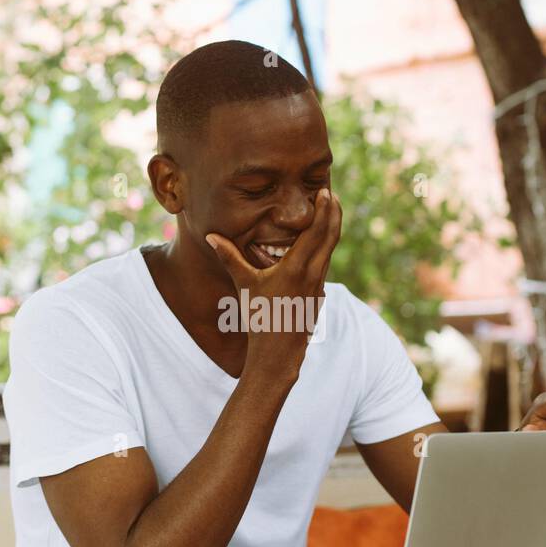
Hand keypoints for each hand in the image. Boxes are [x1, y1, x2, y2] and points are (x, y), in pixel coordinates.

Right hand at [205, 188, 341, 382]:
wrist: (277, 354)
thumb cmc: (260, 320)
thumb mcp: (244, 285)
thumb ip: (230, 257)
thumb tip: (210, 235)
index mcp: (297, 268)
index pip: (317, 231)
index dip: (324, 210)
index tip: (327, 191)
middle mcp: (313, 275)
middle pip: (331, 237)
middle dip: (334, 214)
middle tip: (333, 194)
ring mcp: (318, 286)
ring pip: (329, 251)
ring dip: (331, 230)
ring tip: (329, 212)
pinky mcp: (317, 295)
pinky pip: (324, 265)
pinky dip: (324, 248)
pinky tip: (318, 244)